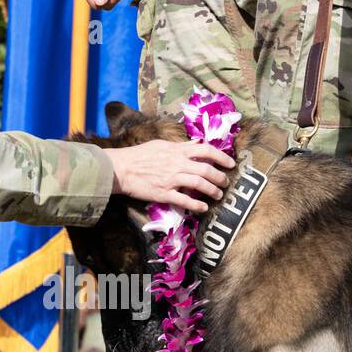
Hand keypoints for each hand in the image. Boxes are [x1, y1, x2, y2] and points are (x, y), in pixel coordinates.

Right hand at [107, 140, 233, 212]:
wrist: (121, 168)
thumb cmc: (139, 155)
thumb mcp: (161, 144)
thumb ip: (181, 146)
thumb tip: (197, 143)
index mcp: (177, 150)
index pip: (206, 150)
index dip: (221, 157)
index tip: (230, 163)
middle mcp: (177, 164)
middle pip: (206, 169)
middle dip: (220, 177)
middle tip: (225, 183)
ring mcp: (171, 180)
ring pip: (199, 184)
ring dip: (212, 191)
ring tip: (218, 195)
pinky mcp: (164, 194)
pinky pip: (185, 200)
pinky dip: (197, 205)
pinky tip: (204, 207)